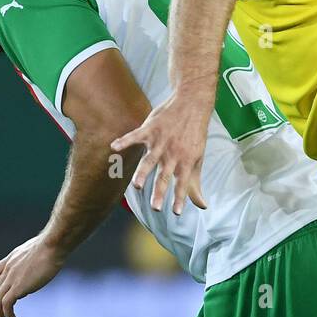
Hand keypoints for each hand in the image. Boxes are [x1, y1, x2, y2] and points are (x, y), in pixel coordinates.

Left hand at [0, 234, 64, 316]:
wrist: (53, 245)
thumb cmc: (52, 245)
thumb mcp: (37, 249)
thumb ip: (31, 259)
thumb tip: (36, 268)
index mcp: (12, 258)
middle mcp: (8, 268)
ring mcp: (11, 277)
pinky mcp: (18, 287)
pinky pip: (6, 304)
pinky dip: (7, 314)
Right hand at [111, 90, 209, 214]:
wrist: (192, 103)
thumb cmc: (194, 134)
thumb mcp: (198, 158)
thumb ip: (194, 182)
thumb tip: (202, 205)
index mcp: (185, 160)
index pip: (182, 183)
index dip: (179, 198)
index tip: (175, 213)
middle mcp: (173, 153)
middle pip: (164, 176)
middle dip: (160, 191)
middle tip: (155, 207)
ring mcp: (160, 141)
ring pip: (150, 160)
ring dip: (143, 173)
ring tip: (137, 186)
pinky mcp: (150, 129)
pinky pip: (135, 136)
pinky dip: (124, 141)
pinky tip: (114, 147)